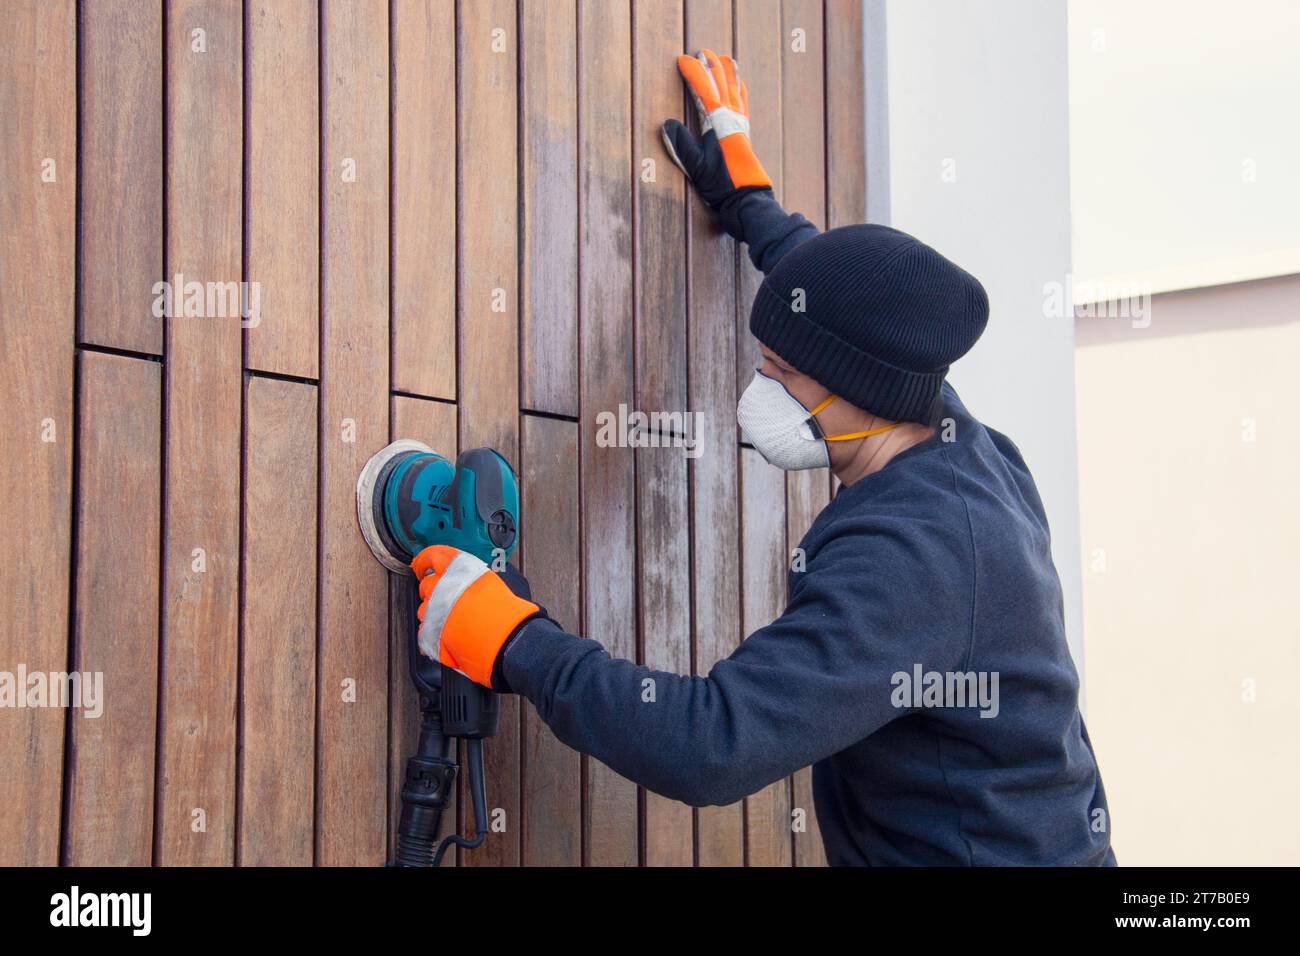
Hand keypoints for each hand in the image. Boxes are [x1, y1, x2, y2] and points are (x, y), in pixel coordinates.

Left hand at [413, 545, 542, 689]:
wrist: (505, 637)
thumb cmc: (505, 611)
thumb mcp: (491, 582)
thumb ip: (471, 577)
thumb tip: (464, 580)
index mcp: (458, 568)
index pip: (432, 555)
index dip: (424, 560)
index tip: (420, 564)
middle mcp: (442, 585)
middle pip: (426, 584)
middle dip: (431, 589)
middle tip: (443, 596)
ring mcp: (433, 609)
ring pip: (423, 608)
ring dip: (432, 612)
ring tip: (451, 619)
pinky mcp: (431, 631)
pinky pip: (424, 630)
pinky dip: (432, 632)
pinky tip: (446, 635)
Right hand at [662, 49, 772, 233]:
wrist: (746, 198)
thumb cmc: (720, 184)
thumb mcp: (695, 166)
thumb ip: (681, 144)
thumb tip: (667, 123)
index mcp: (717, 122)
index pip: (703, 89)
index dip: (692, 71)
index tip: (682, 59)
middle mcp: (731, 118)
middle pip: (722, 82)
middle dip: (711, 65)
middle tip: (702, 51)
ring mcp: (740, 124)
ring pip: (735, 89)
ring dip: (728, 72)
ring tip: (725, 58)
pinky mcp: (745, 134)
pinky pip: (743, 104)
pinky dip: (740, 90)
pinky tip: (739, 86)